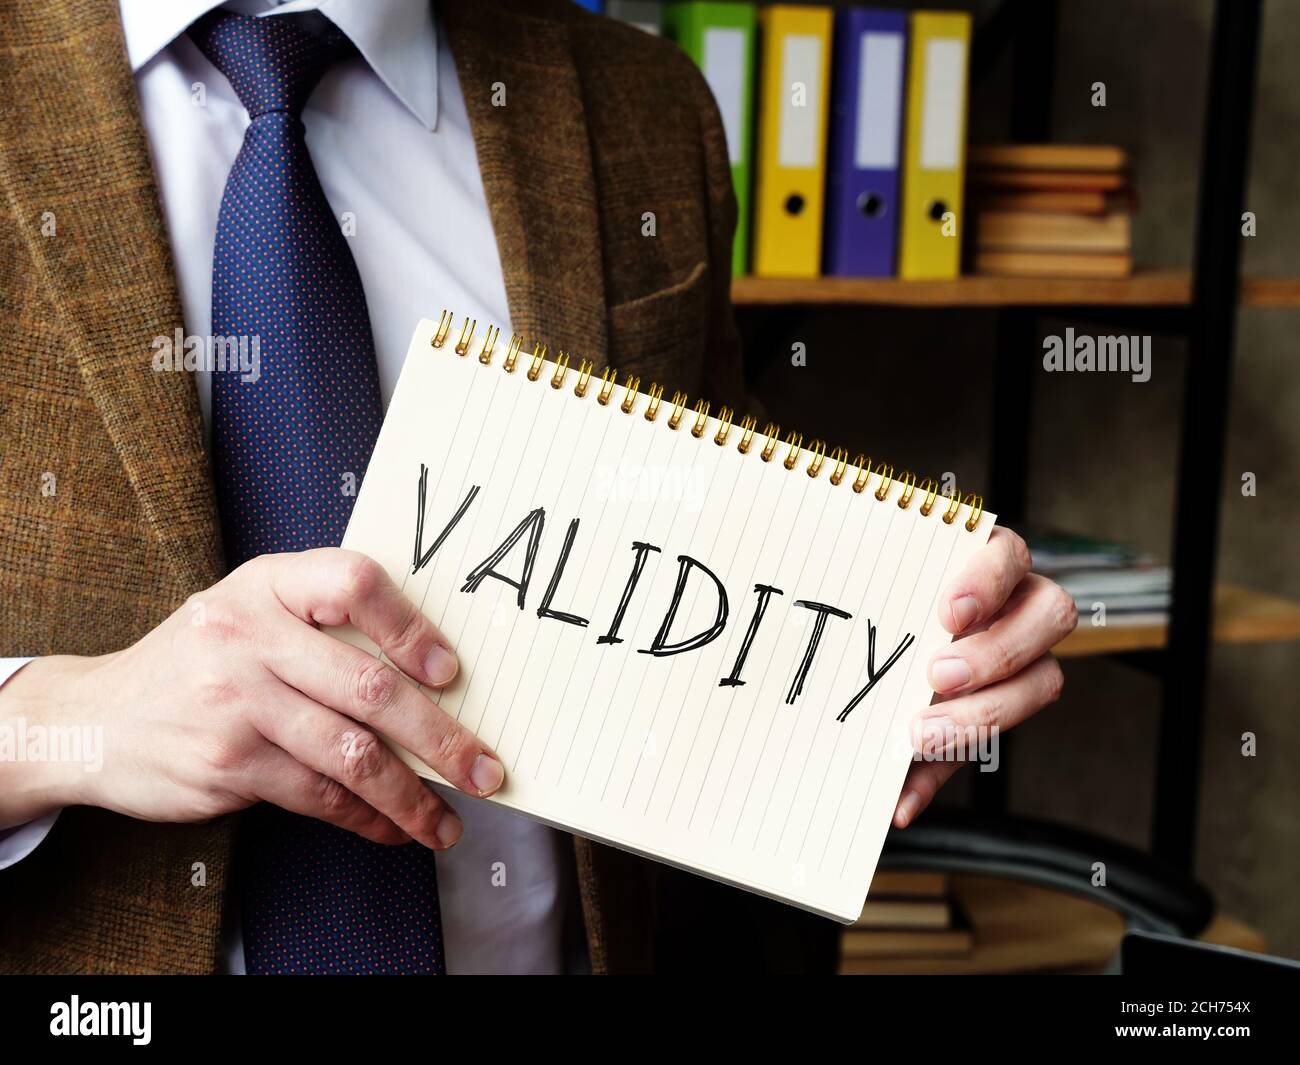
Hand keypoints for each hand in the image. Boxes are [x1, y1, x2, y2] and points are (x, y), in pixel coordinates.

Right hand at [0, 549, 503, 849]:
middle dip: (441, 737)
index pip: (355, 581)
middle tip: (484, 769)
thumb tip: (435, 678)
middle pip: (370, 686)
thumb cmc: (201, 660)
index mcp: (268, 584)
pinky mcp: (227, 763)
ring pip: (351, 754)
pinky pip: (318, 796)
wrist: (93, 718)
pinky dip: (366, 818)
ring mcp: (236, 702)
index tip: (452, 671)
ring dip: (411, 796)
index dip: (412, 625)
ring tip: (447, 819)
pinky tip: (392, 826)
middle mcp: (249, 635)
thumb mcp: (249, 611)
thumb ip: (324, 623)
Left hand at [894, 527, 1075, 827]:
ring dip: (984, 714)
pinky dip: (936, 776)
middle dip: (996, 652)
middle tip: (938, 677)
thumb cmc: (882, 608)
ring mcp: (1022, 659)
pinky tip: (902, 797)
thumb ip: (875, 629)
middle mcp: (1020, 605)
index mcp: (989, 563)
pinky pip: (986, 751)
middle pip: (1050, 616)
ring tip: (923, 734)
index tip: (948, 614)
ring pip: (1045, 679)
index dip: (987, 582)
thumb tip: (844, 656)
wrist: (877, 642)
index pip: (1009, 554)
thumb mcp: (875, 608)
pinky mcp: (993, 715)